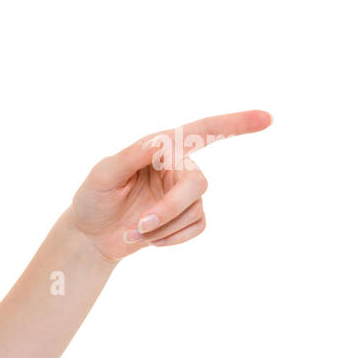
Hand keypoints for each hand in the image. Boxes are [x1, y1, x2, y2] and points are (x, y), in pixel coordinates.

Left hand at [67, 110, 272, 262]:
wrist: (91, 236)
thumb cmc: (93, 199)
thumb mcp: (103, 175)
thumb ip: (131, 156)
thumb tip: (161, 141)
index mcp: (160, 149)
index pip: (201, 132)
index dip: (234, 124)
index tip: (267, 119)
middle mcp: (177, 167)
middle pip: (198, 183)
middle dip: (171, 208)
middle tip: (142, 225)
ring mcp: (184, 193)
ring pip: (195, 209)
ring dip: (162, 227)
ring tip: (133, 231)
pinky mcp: (186, 217)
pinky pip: (196, 227)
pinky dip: (171, 238)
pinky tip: (150, 239)